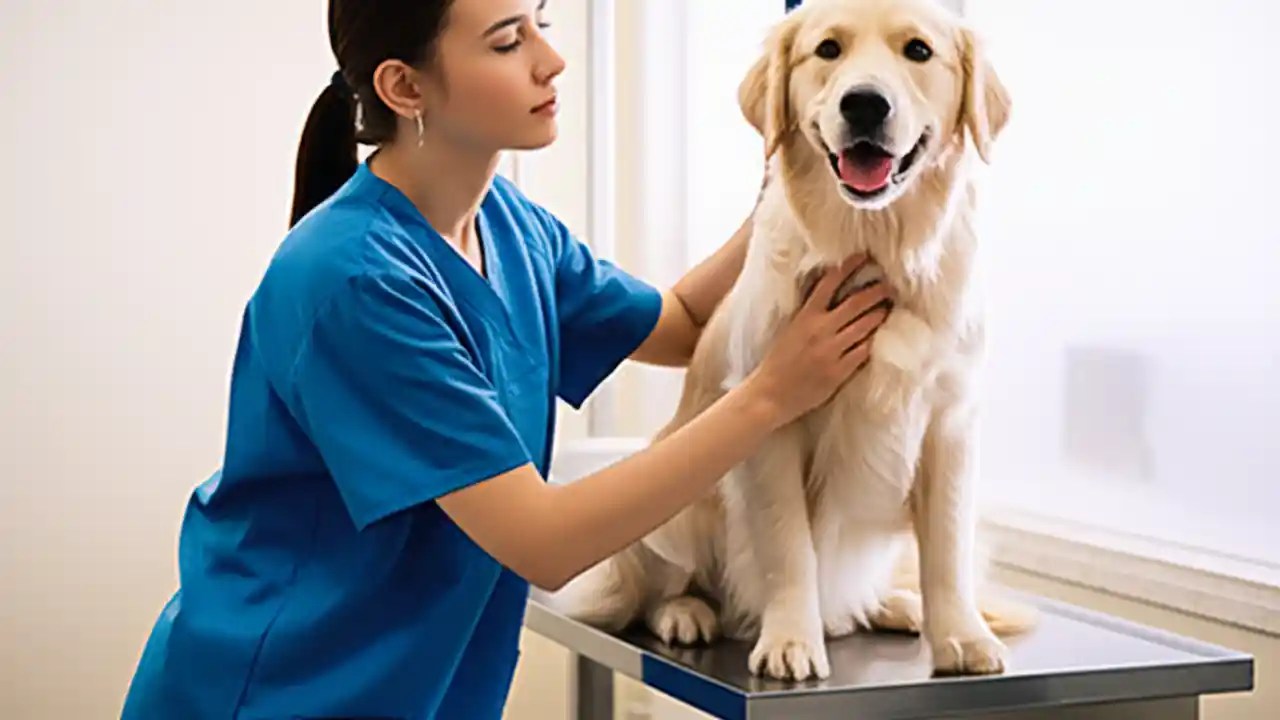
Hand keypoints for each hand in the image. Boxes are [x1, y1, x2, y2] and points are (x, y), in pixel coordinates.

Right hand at [746, 254, 891, 425]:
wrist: (771, 394)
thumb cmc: (779, 361)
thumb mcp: (791, 329)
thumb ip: (811, 313)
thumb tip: (831, 296)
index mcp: (805, 317)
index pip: (829, 284)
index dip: (848, 267)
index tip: (863, 257)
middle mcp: (820, 330)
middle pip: (856, 303)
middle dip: (876, 291)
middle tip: (888, 285)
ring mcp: (831, 351)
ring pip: (865, 326)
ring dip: (880, 314)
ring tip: (889, 307)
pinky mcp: (839, 372)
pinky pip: (863, 352)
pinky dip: (873, 342)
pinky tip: (881, 336)